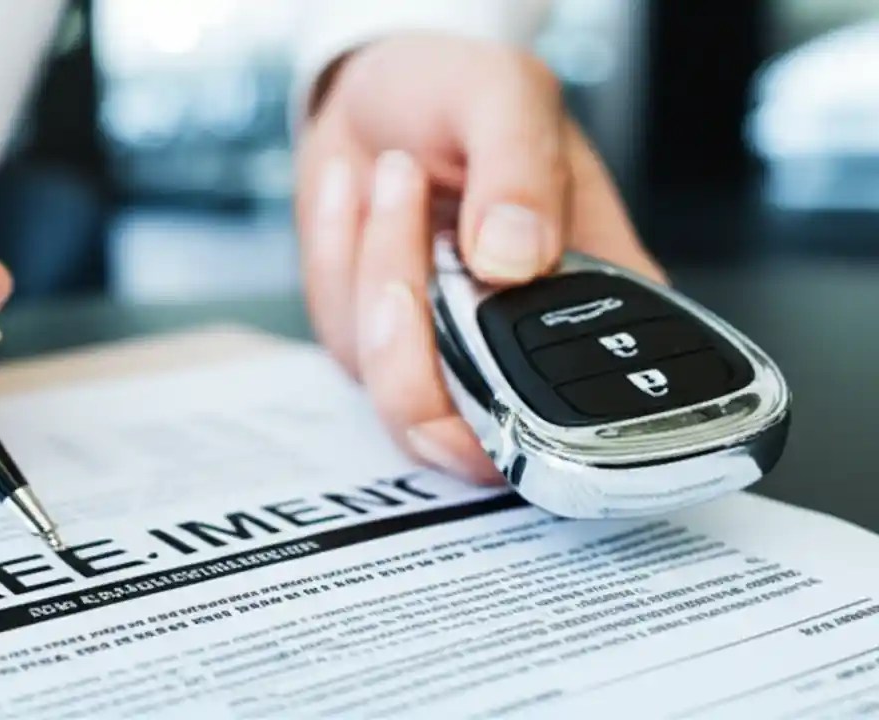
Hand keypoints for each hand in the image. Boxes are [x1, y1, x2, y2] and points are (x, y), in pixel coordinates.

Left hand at [295, 35, 664, 482]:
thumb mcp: (505, 95)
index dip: (529, 411)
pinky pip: (347, 346)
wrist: (374, 96)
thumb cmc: (456, 98)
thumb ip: (521, 169)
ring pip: (401, 396)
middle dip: (419, 335)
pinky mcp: (380, 354)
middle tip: (405, 198)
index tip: (477, 304)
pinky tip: (351, 192)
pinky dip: (336, 261)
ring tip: (391, 172)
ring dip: (377, 273)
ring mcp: (448, 364)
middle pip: (475, 436)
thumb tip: (515, 257)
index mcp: (597, 305)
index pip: (586, 415)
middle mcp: (524, 354)